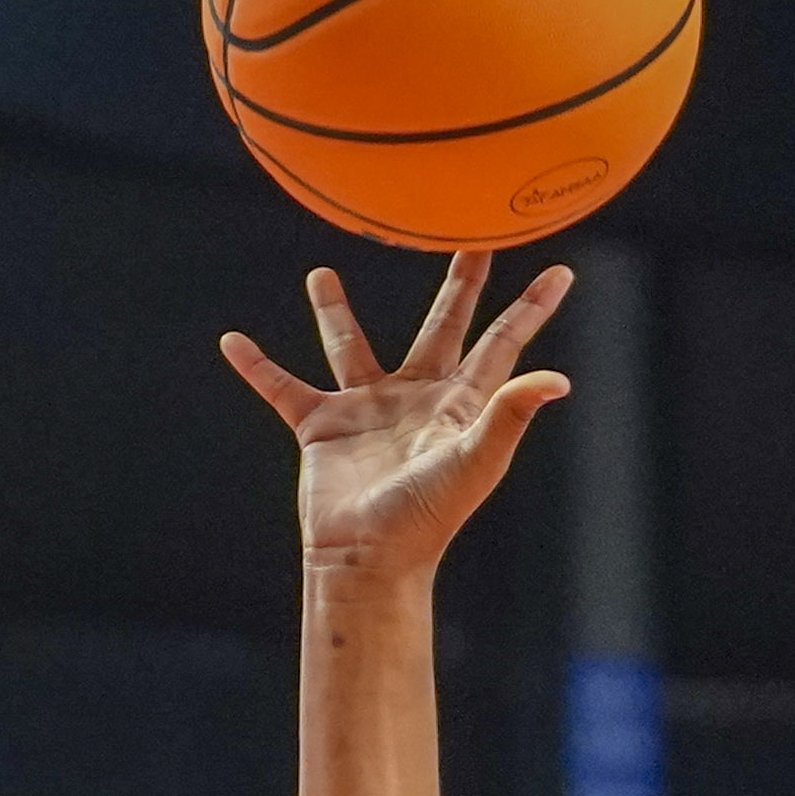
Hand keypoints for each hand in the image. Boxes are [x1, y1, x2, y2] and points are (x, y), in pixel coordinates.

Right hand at [220, 250, 571, 576]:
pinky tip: (234, 343)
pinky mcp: (322, 426)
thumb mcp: (473, 461)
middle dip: (458, 283)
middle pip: (442, 325)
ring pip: (350, 345)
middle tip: (470, 235)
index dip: (531, 308)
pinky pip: (284, 387)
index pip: (501, 343)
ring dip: (333, 313)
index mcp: (459, 403)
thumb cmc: (426, 518)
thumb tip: (558, 380)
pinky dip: (258, 367)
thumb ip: (510, 415)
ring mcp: (367, 410)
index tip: (561, 272)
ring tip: (320, 274)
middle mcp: (416, 398)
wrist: (367, 560)